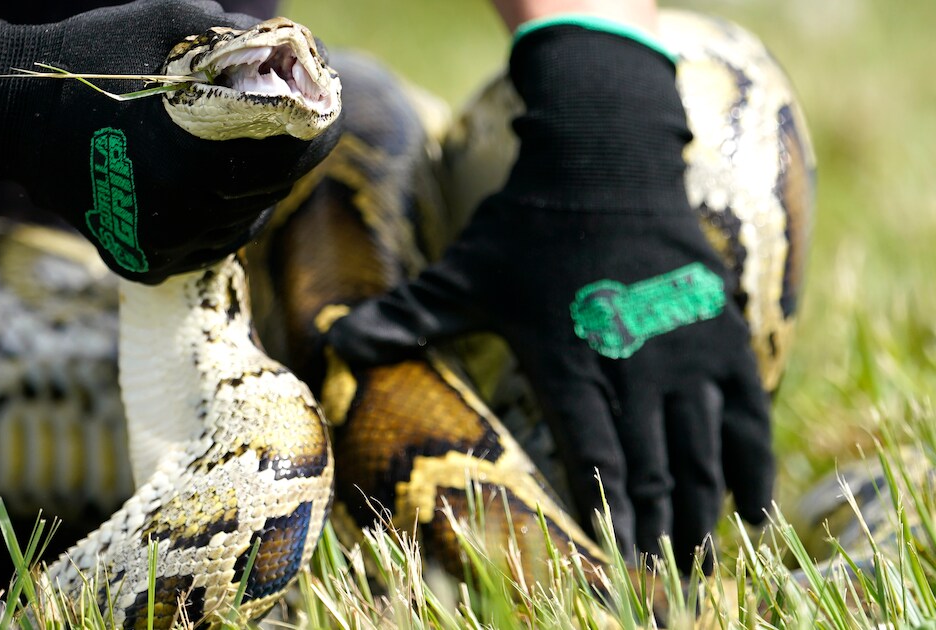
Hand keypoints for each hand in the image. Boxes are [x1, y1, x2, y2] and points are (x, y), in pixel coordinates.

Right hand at [0, 0, 339, 282]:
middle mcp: (185, 211)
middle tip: (286, 127)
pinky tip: (208, 187)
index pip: (296, 152)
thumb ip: (240, 38)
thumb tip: (296, 51)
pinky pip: (206, 246)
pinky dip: (217, 219)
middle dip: (286, 156)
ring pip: (243, 223)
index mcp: (199, 155)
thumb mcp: (172, 23)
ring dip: (254, 191)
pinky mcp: (142, 259)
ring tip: (240, 154)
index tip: (321, 109)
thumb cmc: (91, 57)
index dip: (318, 127)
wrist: (7, 113)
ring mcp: (162, 243)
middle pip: (274, 189)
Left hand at [326, 21, 771, 568]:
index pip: (595, 455)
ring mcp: (686, 350)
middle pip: (653, 468)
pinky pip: (747, 413)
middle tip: (663, 587)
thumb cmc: (527, 222)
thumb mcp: (462, 271)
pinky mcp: (722, 333)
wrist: (605, 157)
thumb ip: (406, 316)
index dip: (609, 515)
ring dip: (703, 511)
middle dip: (658, 532)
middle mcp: (634, 363)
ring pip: (702, 451)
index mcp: (569, 359)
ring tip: (700, 563)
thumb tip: (334, 343)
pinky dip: (753, 465)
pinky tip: (755, 510)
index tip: (618, 565)